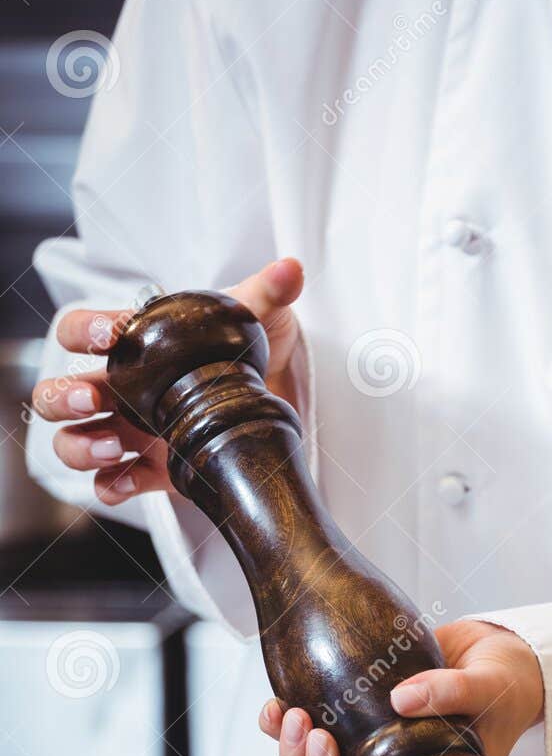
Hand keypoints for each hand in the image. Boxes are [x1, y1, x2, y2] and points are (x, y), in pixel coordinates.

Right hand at [31, 257, 303, 505]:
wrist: (272, 402)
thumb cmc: (244, 354)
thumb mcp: (255, 319)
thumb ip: (265, 295)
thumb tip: (290, 270)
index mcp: (132, 347)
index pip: (81, 330)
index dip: (82, 330)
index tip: (108, 336)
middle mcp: (119, 391)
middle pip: (58, 392)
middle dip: (63, 396)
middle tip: (91, 400)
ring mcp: (128, 432)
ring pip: (72, 440)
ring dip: (80, 446)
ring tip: (113, 448)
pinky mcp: (148, 471)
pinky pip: (110, 483)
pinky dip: (111, 485)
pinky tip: (128, 481)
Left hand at [259, 620, 544, 755]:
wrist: (489, 656)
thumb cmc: (501, 691)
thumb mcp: (486, 690)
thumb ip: (450, 693)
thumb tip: (402, 697)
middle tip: (323, 740)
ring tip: (298, 718)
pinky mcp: (347, 730)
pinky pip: (302, 745)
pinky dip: (279, 732)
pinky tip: (274, 711)